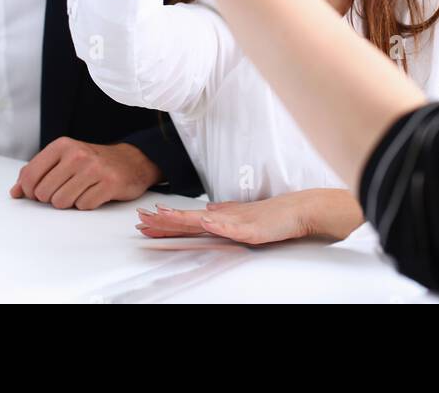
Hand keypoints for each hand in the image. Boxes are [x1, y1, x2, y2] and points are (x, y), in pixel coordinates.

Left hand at [9, 138, 161, 209]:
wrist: (130, 161)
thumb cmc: (91, 162)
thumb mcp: (62, 159)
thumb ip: (36, 173)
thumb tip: (15, 193)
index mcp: (62, 146)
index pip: (30, 176)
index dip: (29, 191)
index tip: (38, 192)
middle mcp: (77, 154)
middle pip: (44, 193)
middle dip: (51, 198)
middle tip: (65, 190)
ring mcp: (94, 169)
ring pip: (62, 202)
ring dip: (69, 202)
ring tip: (80, 191)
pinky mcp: (109, 184)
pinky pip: (83, 206)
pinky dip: (86, 204)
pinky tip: (94, 193)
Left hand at [134, 189, 364, 244]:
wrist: (299, 210)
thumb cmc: (273, 215)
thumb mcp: (243, 218)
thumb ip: (224, 215)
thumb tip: (207, 212)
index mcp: (221, 217)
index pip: (187, 221)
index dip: (166, 222)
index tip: (144, 222)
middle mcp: (225, 217)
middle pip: (188, 219)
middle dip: (164, 221)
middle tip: (140, 219)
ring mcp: (237, 222)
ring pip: (204, 221)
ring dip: (183, 219)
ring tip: (162, 216)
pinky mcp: (252, 228)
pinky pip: (232, 228)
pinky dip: (218, 224)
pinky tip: (206, 221)